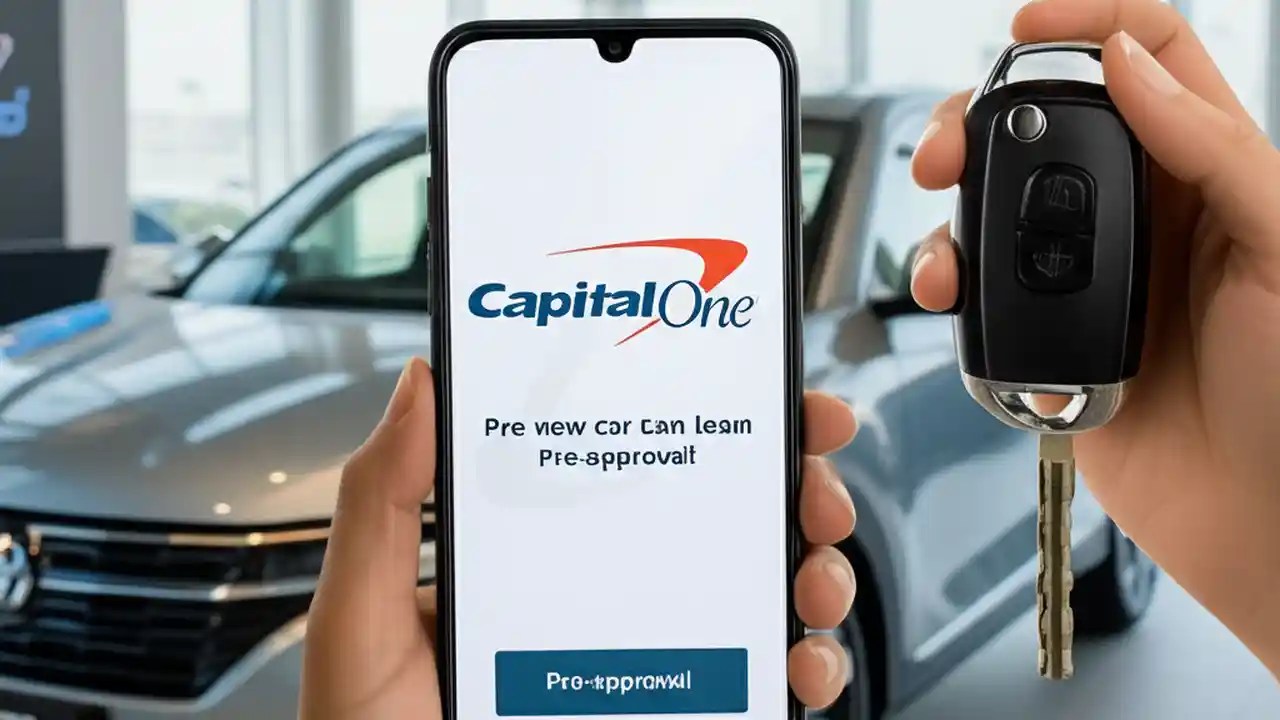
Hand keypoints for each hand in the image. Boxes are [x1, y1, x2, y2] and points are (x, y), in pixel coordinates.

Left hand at [300, 358, 859, 717]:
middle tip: (812, 481)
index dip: (698, 414)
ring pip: (764, 590)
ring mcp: (654, 661)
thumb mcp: (362, 622)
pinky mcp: (690, 711)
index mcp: (541, 552)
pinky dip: (813, 664)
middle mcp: (609, 595)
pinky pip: (765, 680)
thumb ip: (380, 506)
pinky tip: (802, 665)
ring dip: (821, 568)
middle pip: (721, 516)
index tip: (750, 384)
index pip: (628, 460)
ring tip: (817, 577)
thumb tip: (421, 384)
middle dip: (792, 483)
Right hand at [910, 0, 1279, 675]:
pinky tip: (959, 308)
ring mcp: (1091, 280)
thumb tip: (1130, 64)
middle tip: (946, 149)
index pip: (1151, 57)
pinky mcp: (1049, 342)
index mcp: (1211, 173)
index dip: (1087, 23)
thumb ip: (1214, 147)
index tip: (1024, 30)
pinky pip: (984, 299)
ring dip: (952, 221)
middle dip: (981, 124)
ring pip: (998, 213)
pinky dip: (954, 296)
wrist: (1258, 523)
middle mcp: (1145, 217)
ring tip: (944, 258)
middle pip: (1048, 129)